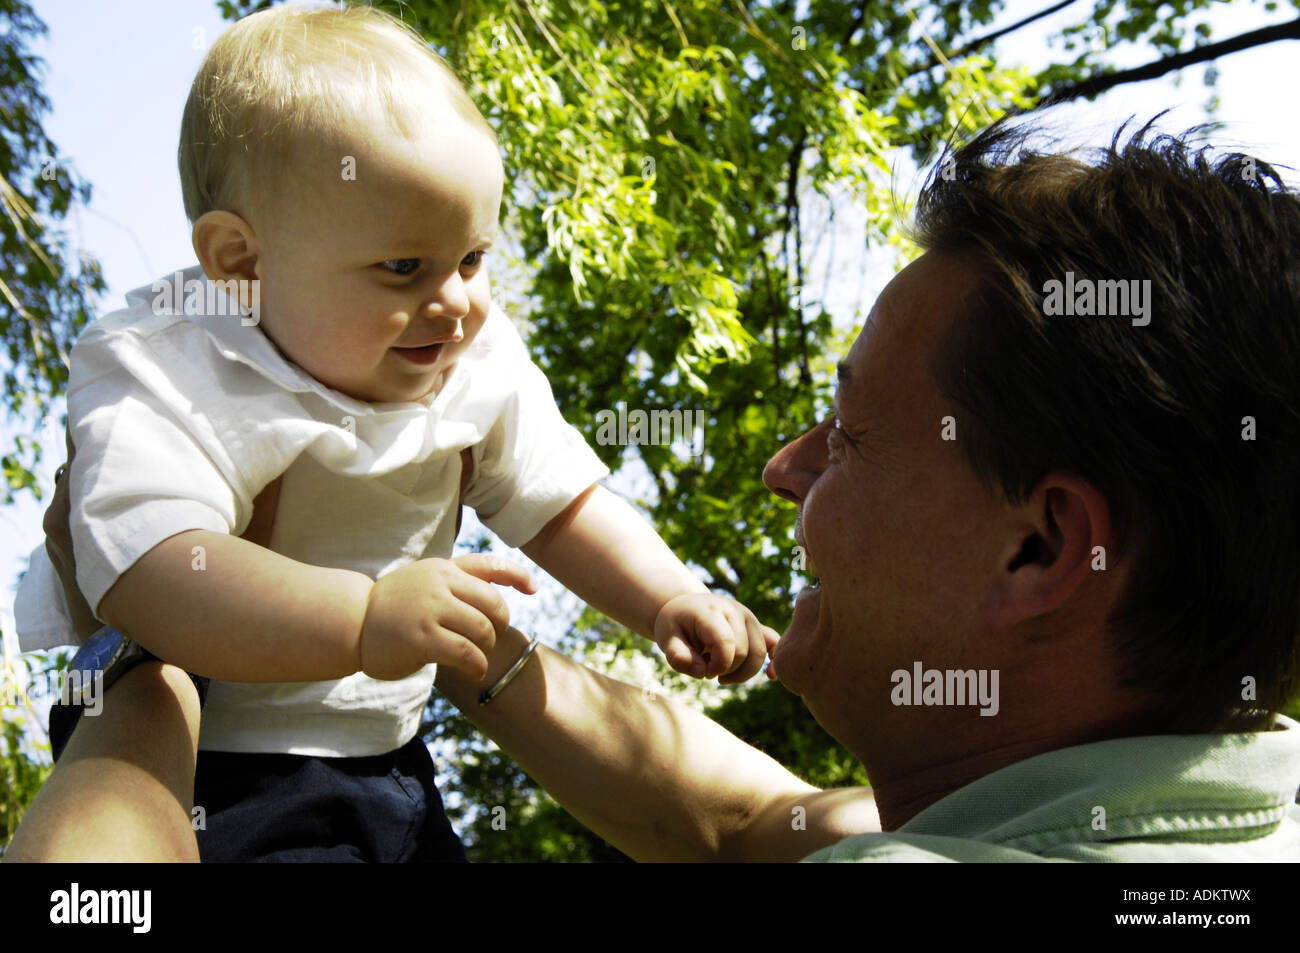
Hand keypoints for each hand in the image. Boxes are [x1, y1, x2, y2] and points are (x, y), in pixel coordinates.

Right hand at [359, 554, 535, 680]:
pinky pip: (467, 653)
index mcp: (443, 568)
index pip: (489, 565)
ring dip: (486, 649)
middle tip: (488, 639)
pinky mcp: (423, 639)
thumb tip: (498, 600)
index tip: (533, 589)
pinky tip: (473, 671)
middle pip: (494, 604)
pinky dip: (478, 665)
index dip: (517, 576)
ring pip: (483, 630)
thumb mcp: (424, 581)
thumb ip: (455, 584)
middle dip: (499, 625)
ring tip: (475, 657)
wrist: (352, 623)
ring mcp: (430, 610)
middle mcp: (439, 584)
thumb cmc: (393, 607)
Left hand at [653, 593, 780, 683]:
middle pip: (745, 652)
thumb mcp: (666, 639)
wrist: (686, 607)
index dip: (717, 667)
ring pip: (760, 653)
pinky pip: (774, 642)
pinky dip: (775, 660)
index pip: (727, 645)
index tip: (702, 670)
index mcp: (711, 611)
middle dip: (728, 670)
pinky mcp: (756, 625)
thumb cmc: (676, 625)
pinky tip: (771, 676)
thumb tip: (703, 673)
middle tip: (708, 669)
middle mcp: (735, 610)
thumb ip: (678, 658)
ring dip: (743, 672)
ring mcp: (749, 617)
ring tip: (722, 671)